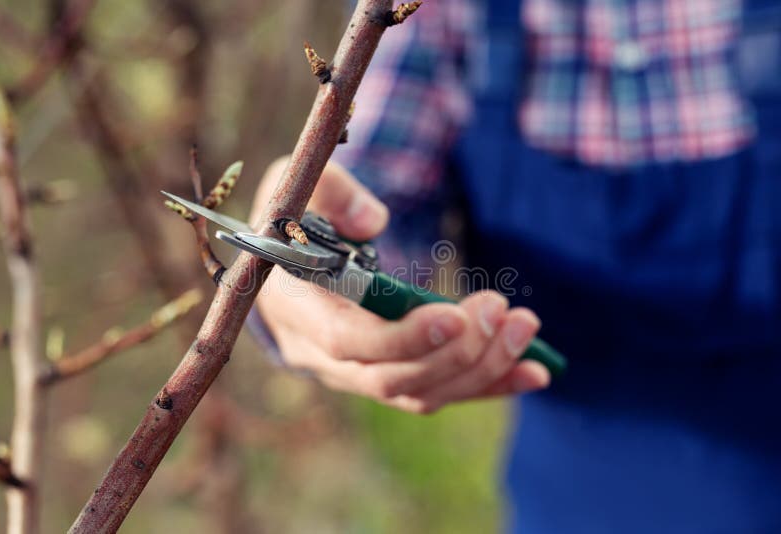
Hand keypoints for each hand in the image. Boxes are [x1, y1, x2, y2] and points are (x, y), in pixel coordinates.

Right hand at [252, 157, 550, 413]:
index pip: (346, 341)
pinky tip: (534, 371)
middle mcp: (321, 353)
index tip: (456, 315)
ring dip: (479, 368)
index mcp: (295, 307)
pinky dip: (486, 384)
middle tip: (501, 309)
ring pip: (420, 392)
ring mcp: (355, 372)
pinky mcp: (388, 373)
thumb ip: (331, 192)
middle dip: (454, 352)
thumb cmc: (295, 218)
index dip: (401, 338)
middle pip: (391, 378)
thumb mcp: (299, 185)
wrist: (288, 259)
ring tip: (525, 327)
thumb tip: (371, 221)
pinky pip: (437, 392)